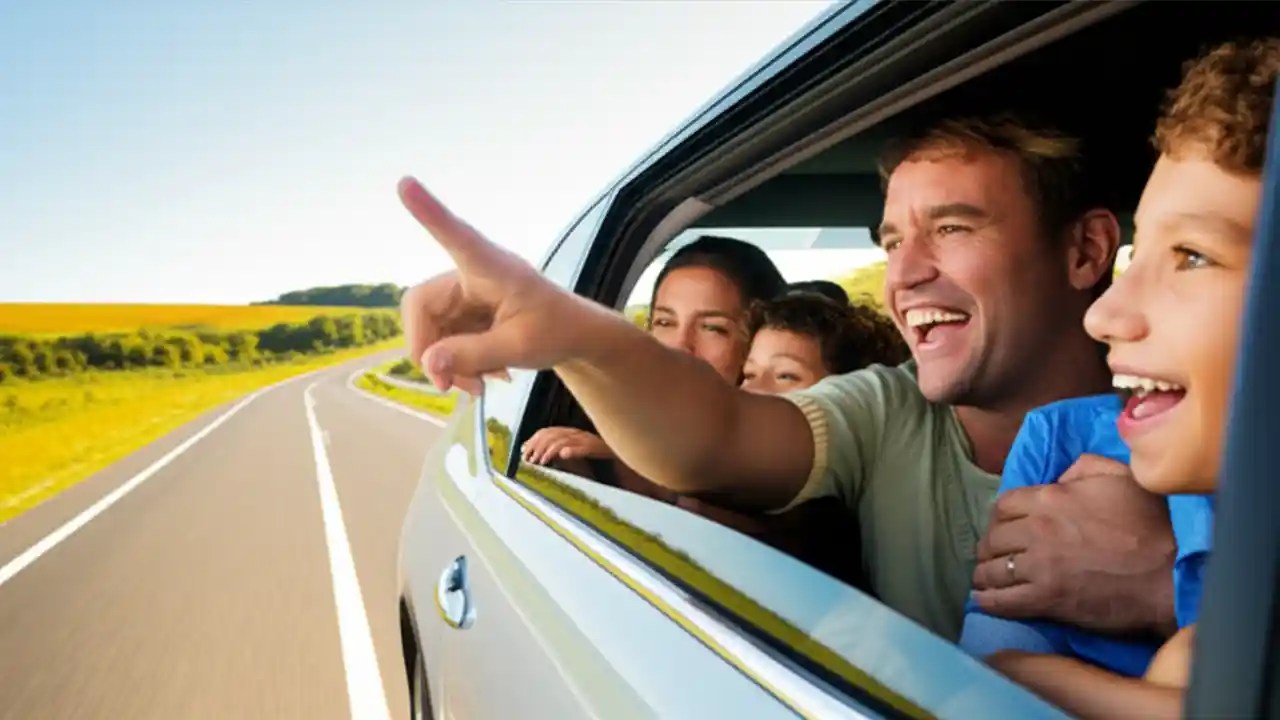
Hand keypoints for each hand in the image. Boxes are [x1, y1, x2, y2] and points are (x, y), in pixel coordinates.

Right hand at [396, 177, 600, 393]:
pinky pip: (440, 341)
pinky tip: (484, 376)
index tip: (406, 183)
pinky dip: (456, 365)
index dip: (429, 212)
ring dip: (446, 364)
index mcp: (492, 266)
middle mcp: (470, 273)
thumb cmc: (557, 330)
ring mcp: (463, 294)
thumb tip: (428, 364)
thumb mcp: (520, 347)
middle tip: (449, 387)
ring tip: (480, 386)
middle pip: (420, 307)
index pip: (456, 236)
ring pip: (428, 331)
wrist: (574, 336)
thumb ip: (474, 355)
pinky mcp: (462, 314)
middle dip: (429, 350)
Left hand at [521, 427, 614, 464]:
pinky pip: (586, 447)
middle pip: (552, 434)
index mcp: (574, 434)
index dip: (533, 440)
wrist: (630, 455)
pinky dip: (574, 450)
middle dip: (536, 446)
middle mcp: (580, 434)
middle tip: (527, 460)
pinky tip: (563, 455)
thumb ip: (563, 454)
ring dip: (549, 450)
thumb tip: (540, 459)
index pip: (548, 431)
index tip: (522, 451)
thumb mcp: (578, 457)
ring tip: (540, 462)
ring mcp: (591, 440)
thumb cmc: (603, 461)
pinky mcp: (602, 447)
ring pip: (565, 440)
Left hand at [971, 454, 1176, 634]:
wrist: (1173, 573)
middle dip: (990, 547)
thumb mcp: (1120, 476)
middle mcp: (1037, 529)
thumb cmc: (1153, 522)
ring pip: (992, 570)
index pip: (1003, 505)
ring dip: (985, 574)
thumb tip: (1060, 477)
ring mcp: (1039, 566)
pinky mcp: (1047, 599)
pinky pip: (1002, 600)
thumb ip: (1083, 468)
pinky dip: (987, 600)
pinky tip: (983, 600)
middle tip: (993, 555)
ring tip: (985, 579)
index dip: (1000, 517)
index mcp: (1051, 497)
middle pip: (992, 538)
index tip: (1003, 527)